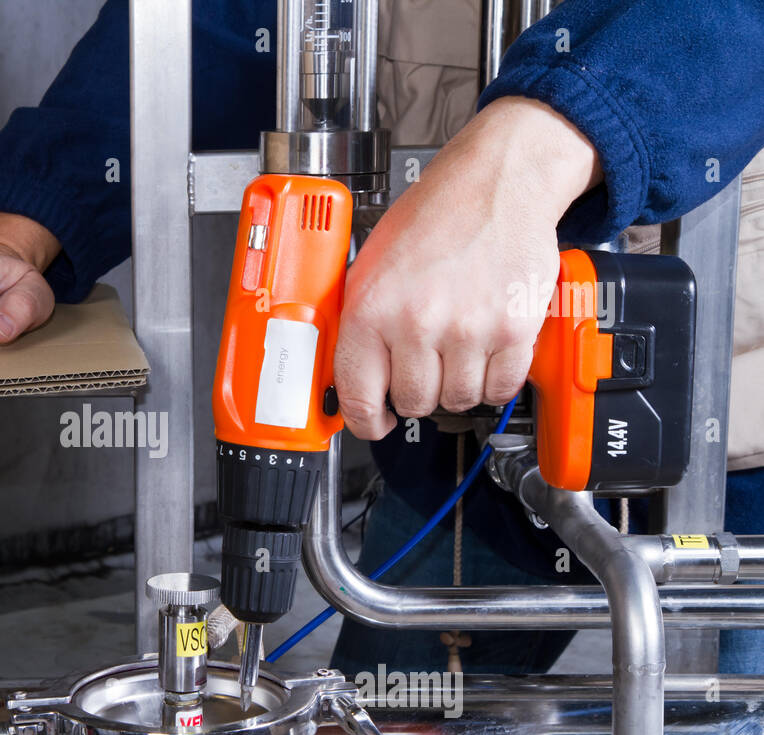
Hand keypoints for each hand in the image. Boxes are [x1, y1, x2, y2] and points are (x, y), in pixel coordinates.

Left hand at [334, 97, 602, 439]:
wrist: (495, 183)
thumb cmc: (432, 218)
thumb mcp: (370, 266)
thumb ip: (359, 324)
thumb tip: (350, 377)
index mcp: (370, 310)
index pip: (359, 398)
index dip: (367, 421)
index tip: (375, 423)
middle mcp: (416, 324)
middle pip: (413, 404)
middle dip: (417, 393)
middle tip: (424, 369)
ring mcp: (467, 329)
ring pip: (457, 400)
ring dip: (457, 387)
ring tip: (457, 353)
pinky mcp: (512, 329)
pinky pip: (501, 387)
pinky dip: (495, 380)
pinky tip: (486, 355)